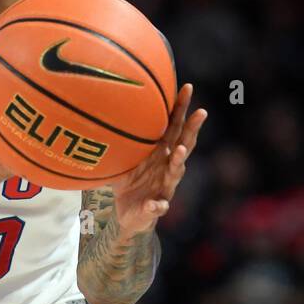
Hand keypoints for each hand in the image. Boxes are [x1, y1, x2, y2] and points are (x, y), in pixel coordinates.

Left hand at [105, 83, 206, 233]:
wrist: (129, 216)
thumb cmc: (128, 182)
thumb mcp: (121, 159)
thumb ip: (118, 140)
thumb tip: (101, 112)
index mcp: (161, 152)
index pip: (173, 127)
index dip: (181, 109)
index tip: (187, 88)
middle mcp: (168, 166)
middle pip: (184, 143)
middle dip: (192, 128)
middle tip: (201, 111)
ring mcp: (165, 187)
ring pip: (176, 172)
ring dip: (179, 160)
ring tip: (180, 150)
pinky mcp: (156, 208)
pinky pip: (158, 206)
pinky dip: (158, 205)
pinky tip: (157, 203)